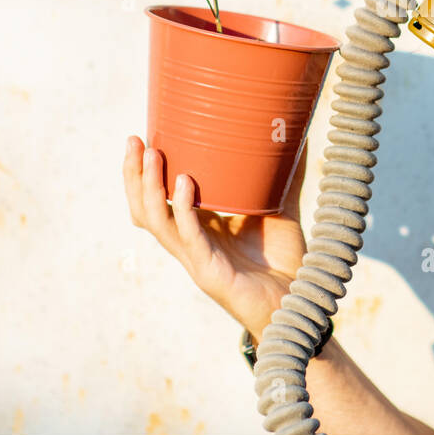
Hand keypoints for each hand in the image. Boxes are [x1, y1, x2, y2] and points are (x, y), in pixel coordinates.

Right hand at [123, 136, 308, 342]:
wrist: (298, 301)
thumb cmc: (284, 259)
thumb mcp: (281, 208)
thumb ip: (285, 176)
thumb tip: (300, 134)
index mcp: (199, 226)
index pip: (158, 198)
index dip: (145, 172)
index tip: (146, 133)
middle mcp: (190, 241)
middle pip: (144, 208)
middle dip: (133, 174)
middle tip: (134, 140)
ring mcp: (196, 257)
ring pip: (155, 221)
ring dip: (148, 187)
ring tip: (152, 154)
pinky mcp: (209, 271)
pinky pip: (188, 236)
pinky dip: (183, 209)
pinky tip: (184, 183)